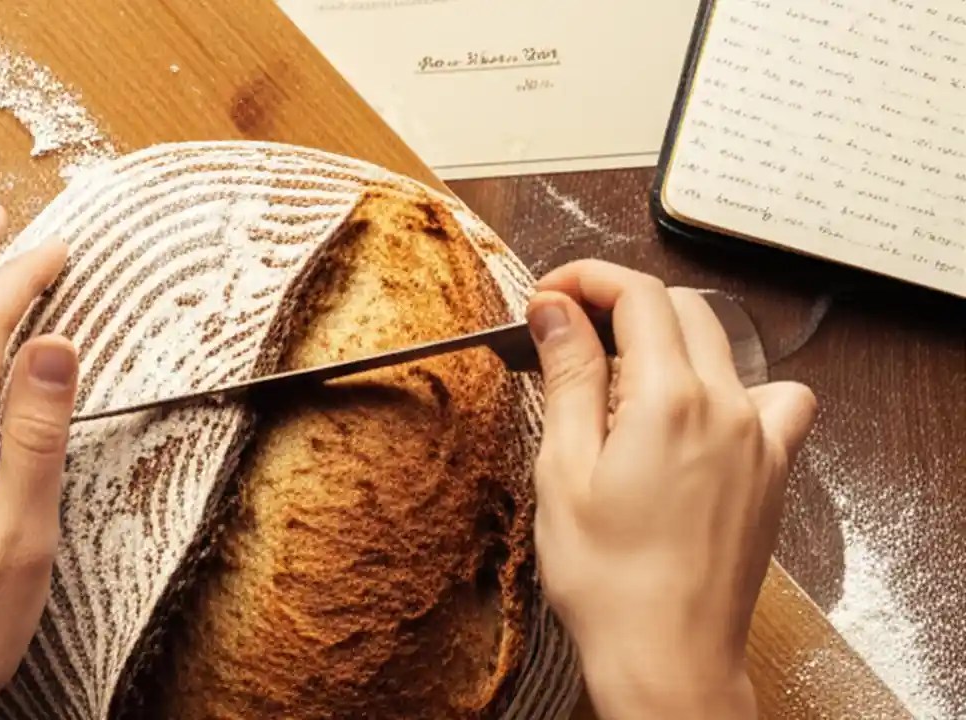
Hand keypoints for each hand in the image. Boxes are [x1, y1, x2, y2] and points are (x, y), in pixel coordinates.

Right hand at [526, 260, 815, 719]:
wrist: (668, 656)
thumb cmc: (607, 578)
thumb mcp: (563, 469)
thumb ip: (567, 376)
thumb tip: (556, 308)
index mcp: (668, 399)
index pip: (637, 294)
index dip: (586, 280)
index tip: (548, 295)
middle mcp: (726, 406)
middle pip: (681, 308)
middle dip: (621, 302)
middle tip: (569, 329)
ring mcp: (759, 438)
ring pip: (724, 346)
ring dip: (672, 337)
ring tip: (625, 376)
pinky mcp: (773, 471)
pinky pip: (773, 397)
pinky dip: (735, 386)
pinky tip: (699, 417)